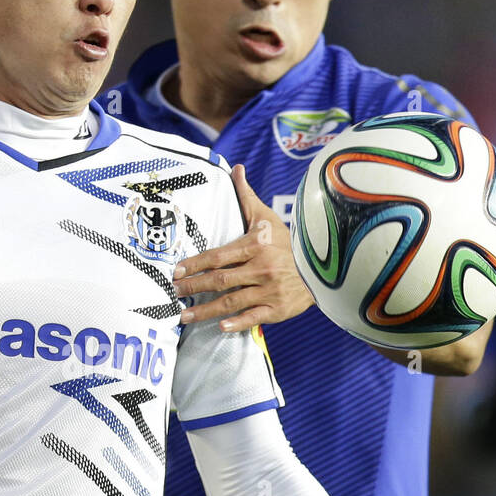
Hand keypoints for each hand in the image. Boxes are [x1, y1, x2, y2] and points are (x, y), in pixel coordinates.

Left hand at [172, 165, 313, 330]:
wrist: (322, 266)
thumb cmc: (288, 241)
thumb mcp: (267, 217)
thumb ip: (247, 196)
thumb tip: (236, 169)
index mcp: (255, 246)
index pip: (218, 256)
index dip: (195, 264)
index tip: (176, 271)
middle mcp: (261, 269)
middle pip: (220, 280)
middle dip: (194, 287)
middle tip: (174, 292)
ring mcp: (269, 290)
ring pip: (232, 302)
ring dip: (206, 311)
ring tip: (184, 316)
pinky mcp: (278, 309)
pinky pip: (254, 317)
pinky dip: (237, 323)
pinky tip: (220, 327)